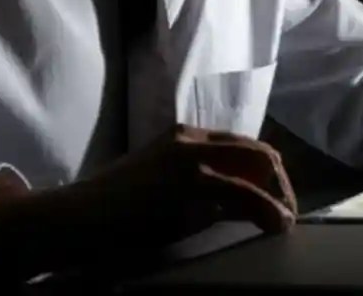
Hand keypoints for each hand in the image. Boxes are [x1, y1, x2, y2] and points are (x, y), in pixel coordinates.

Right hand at [0, 124, 296, 280]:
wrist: (74, 218)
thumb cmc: (111, 209)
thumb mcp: (156, 183)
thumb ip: (192, 185)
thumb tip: (231, 204)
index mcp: (181, 136)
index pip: (242, 145)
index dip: (266, 172)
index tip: (275, 196)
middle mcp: (190, 141)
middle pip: (258, 153)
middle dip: (280, 183)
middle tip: (287, 211)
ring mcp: (191, 162)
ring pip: (257, 171)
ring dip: (280, 197)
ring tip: (286, 220)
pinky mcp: (190, 188)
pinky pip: (245, 196)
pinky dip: (269, 210)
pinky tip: (276, 226)